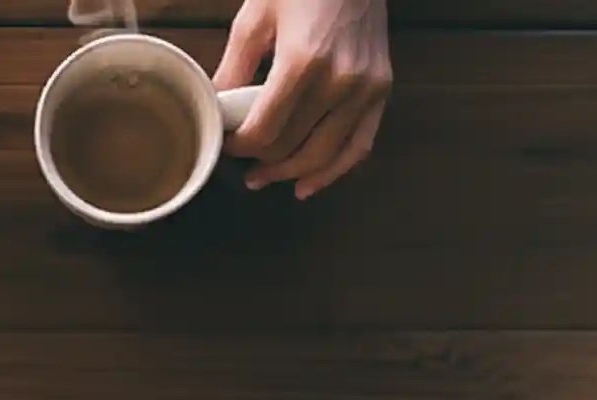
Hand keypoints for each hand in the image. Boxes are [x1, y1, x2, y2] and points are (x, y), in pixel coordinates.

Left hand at [214, 0, 391, 198]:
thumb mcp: (256, 16)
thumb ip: (234, 66)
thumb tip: (214, 107)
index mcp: (304, 62)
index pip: (265, 132)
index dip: (239, 148)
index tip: (225, 143)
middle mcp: (340, 82)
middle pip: (291, 148)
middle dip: (260, 162)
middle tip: (239, 164)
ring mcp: (366, 89)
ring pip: (323, 156)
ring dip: (290, 175)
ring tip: (264, 178)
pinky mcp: (382, 91)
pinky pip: (359, 147)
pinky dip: (333, 172)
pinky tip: (307, 186)